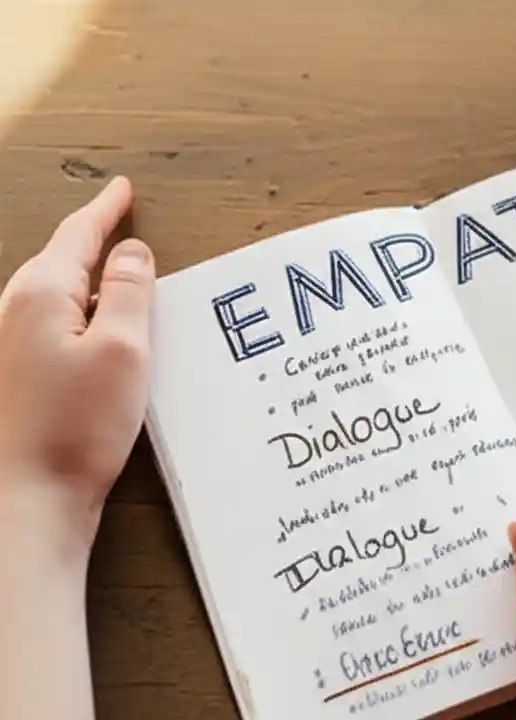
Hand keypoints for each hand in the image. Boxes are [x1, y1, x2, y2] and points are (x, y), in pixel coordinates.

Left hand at [0, 177, 154, 551]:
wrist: (27, 497)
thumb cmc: (76, 428)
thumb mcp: (124, 350)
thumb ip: (131, 292)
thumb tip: (131, 252)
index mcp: (41, 295)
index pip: (78, 235)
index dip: (106, 211)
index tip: (123, 190)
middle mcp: (15, 312)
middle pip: (61, 261)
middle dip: (93, 241)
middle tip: (123, 223)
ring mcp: (11, 345)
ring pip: (58, 295)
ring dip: (91, 283)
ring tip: (123, 278)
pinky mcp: (17, 377)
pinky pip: (55, 326)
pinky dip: (85, 317)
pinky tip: (106, 336)